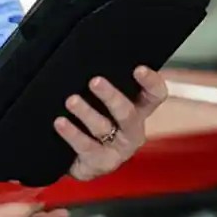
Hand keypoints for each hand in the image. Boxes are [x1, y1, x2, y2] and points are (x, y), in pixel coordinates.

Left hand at [55, 65, 168, 180]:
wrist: (77, 157)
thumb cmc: (93, 118)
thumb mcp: (103, 101)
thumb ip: (105, 83)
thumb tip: (89, 53)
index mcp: (139, 110)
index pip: (155, 95)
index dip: (151, 83)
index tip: (138, 69)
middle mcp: (133, 131)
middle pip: (128, 113)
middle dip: (111, 96)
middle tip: (94, 81)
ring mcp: (118, 150)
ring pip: (104, 128)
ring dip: (87, 113)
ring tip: (71, 100)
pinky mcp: (100, 163)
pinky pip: (86, 147)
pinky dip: (72, 134)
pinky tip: (60, 122)